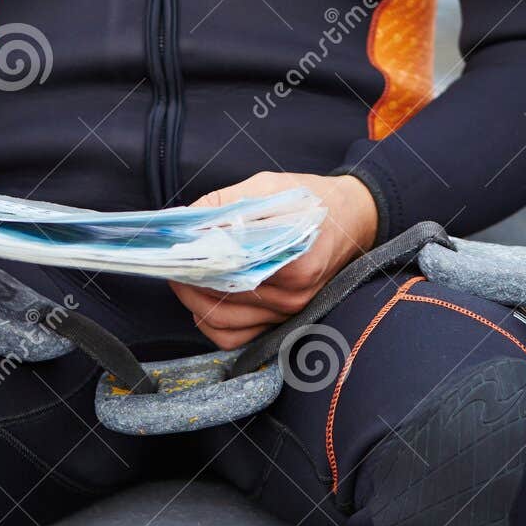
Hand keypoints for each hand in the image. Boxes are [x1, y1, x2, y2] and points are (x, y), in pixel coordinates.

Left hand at [169, 170, 377, 350]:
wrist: (352, 217)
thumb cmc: (313, 201)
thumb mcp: (268, 188)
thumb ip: (225, 205)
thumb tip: (186, 221)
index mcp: (293, 263)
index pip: (228, 272)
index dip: (194, 262)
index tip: (174, 250)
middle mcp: (292, 297)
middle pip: (220, 302)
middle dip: (189, 281)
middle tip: (173, 261)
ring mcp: (289, 313)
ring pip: (223, 325)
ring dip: (195, 303)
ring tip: (185, 277)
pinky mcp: (283, 320)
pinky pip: (237, 336)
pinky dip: (213, 322)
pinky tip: (205, 300)